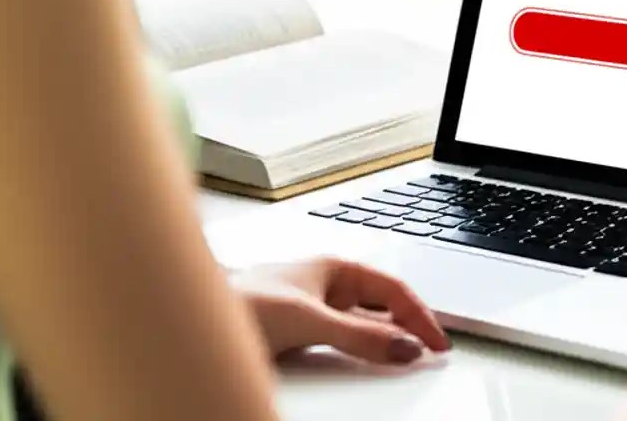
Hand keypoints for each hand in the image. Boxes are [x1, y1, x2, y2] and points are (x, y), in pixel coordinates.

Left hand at [229, 256, 450, 364]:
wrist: (190, 319)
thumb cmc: (239, 302)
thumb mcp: (308, 320)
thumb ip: (359, 336)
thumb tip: (403, 347)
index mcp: (333, 266)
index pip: (393, 289)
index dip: (419, 315)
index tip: (436, 343)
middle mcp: (326, 285)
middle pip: (382, 305)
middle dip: (409, 325)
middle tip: (432, 351)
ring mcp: (314, 309)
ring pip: (364, 323)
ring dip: (386, 338)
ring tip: (406, 356)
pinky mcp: (300, 332)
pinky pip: (345, 339)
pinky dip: (363, 350)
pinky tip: (368, 360)